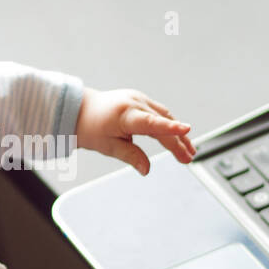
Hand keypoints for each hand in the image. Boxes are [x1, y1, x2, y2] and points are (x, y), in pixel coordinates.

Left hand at [74, 87, 195, 175]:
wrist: (80, 110)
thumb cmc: (90, 127)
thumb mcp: (108, 147)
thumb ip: (130, 156)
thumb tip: (146, 169)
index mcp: (124, 115)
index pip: (151, 122)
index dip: (169, 127)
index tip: (186, 129)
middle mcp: (134, 103)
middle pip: (162, 123)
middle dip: (178, 142)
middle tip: (188, 159)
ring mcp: (138, 99)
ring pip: (165, 116)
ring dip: (177, 134)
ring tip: (188, 151)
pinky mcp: (140, 100)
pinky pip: (160, 112)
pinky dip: (169, 125)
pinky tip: (177, 138)